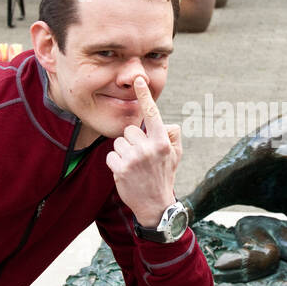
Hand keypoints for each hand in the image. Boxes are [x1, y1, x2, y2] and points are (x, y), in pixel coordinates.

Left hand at [104, 75, 182, 226]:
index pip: (152, 114)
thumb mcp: (175, 156)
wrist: (156, 206)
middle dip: (132, 142)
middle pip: (129, 130)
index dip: (145, 96)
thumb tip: (168, 124)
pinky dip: (115, 164)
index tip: (139, 79)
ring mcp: (135, 158)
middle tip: (140, 158)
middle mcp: (149, 147)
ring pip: (118, 142)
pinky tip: (125, 173)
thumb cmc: (164, 176)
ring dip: (123, 153)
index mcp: (163, 141)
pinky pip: (111, 156)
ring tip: (133, 167)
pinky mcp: (121, 169)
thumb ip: (172, 137)